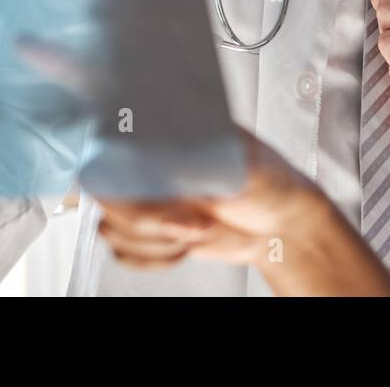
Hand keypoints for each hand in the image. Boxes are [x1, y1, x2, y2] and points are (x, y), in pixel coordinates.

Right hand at [96, 127, 389, 294]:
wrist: (282, 225)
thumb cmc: (270, 182)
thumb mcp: (243, 164)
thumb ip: (202, 163)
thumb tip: (170, 163)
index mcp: (171, 131)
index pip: (113, 143)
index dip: (119, 177)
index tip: (146, 198)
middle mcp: (154, 162)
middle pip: (107, 193)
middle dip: (148, 220)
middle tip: (190, 224)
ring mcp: (150, 196)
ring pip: (113, 227)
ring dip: (156, 240)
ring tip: (197, 230)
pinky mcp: (152, 228)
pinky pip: (124, 251)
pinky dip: (155, 257)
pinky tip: (184, 245)